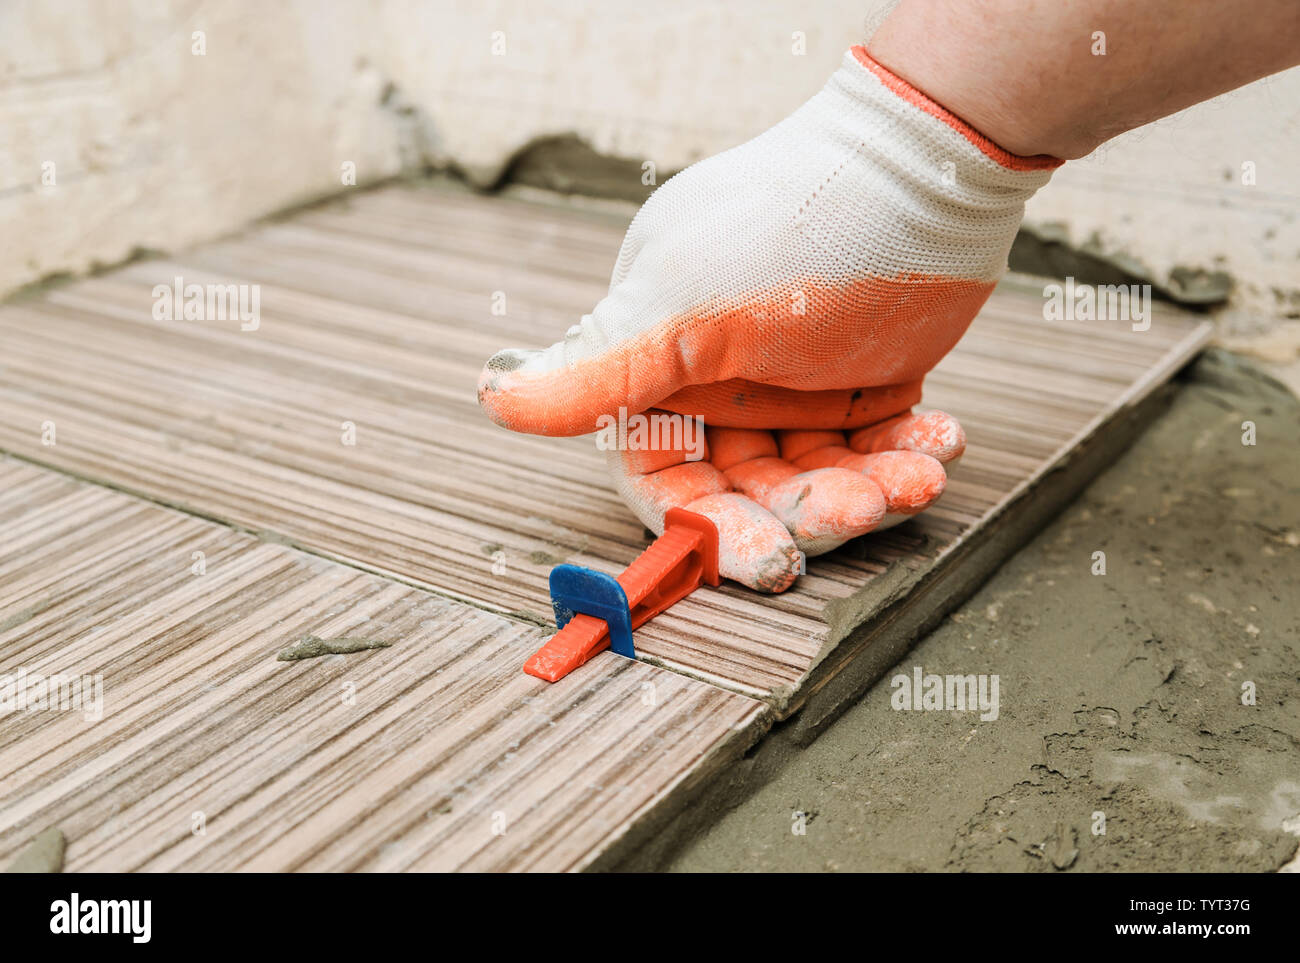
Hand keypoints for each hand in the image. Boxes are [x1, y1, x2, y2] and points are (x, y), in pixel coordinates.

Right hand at [479, 47, 1057, 590]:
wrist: (925, 160)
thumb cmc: (795, 222)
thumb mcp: (685, 305)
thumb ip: (599, 366)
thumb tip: (493, 396)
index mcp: (658, 363)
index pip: (664, 478)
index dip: (710, 531)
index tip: (768, 561)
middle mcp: (718, 381)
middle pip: (745, 491)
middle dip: (803, 513)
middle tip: (860, 511)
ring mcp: (790, 383)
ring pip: (814, 476)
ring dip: (868, 487)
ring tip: (918, 475)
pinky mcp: (860, 380)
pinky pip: (875, 446)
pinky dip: (905, 454)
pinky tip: (940, 442)